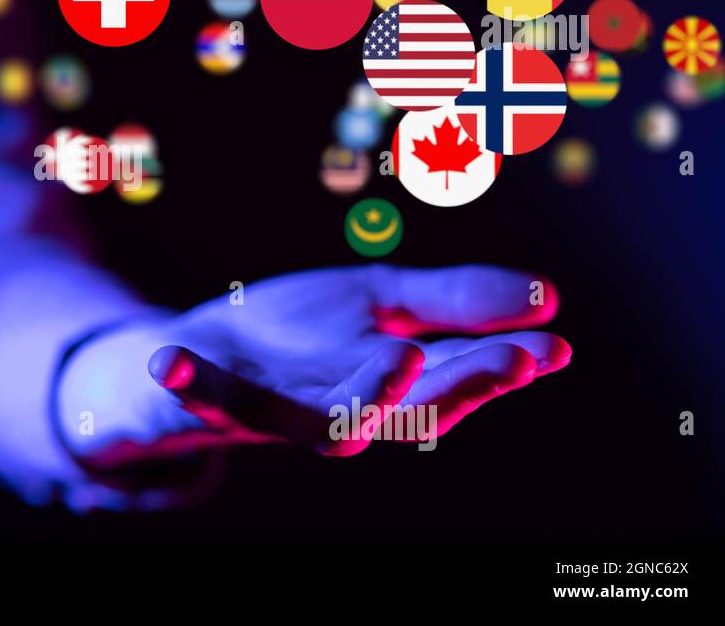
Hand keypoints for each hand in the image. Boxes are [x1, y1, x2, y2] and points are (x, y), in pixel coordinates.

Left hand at [58, 264, 569, 465]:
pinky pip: (198, 399)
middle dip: (457, 387)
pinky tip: (172, 356)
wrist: (194, 354)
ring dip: (364, 397)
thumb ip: (450, 302)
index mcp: (379, 387)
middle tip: (508, 361)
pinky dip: (188, 383)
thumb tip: (549, 300)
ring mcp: (268, 411)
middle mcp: (332, 411)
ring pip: (320, 424)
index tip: (552, 347)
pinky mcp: (205, 400)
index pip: (449, 384)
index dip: (500, 369)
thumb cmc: (293, 338)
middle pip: (403, 412)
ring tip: (401, 358)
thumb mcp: (376, 303)